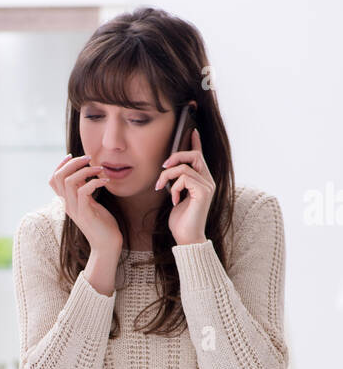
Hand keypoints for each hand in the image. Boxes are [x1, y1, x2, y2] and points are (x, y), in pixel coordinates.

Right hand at [48, 154, 122, 257]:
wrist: (107, 244)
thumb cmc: (102, 223)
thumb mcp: (90, 203)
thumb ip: (84, 189)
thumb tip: (84, 173)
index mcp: (67, 201)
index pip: (53, 179)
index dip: (60, 165)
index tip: (73, 156)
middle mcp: (67, 204)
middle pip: (58, 177)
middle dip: (72, 163)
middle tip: (89, 158)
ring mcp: (75, 209)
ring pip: (68, 182)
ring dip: (85, 170)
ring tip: (100, 169)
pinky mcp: (85, 213)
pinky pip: (84, 192)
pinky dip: (95, 182)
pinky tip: (105, 181)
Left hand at [155, 127, 213, 244]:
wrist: (187, 238)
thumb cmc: (181, 220)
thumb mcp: (176, 196)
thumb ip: (177, 183)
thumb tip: (168, 170)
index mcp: (202, 181)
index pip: (200, 157)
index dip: (196, 142)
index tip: (192, 130)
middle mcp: (208, 181)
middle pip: (195, 156)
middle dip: (176, 156)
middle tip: (163, 165)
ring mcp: (208, 186)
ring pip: (184, 168)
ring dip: (167, 176)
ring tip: (161, 188)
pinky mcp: (203, 192)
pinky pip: (184, 179)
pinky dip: (174, 188)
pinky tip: (174, 200)